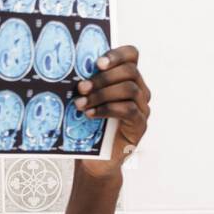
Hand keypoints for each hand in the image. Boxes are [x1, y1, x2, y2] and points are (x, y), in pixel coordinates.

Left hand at [73, 44, 149, 178]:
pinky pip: (129, 110)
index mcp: (127, 78)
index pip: (132, 55)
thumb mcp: (88, 100)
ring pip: (129, 89)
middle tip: (82, 87)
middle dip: (103, 78)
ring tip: (81, 104)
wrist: (95, 159)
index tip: (97, 63)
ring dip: (102, 94)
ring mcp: (142, 108)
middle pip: (130, 71)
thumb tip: (71, 69)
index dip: (116, 54)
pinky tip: (91, 114)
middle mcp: (140, 90)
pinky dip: (108, 109)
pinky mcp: (140, 125)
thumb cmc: (91, 126)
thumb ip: (87, 84)